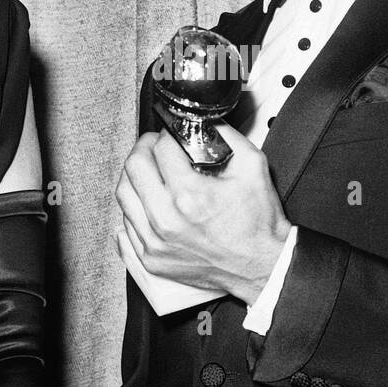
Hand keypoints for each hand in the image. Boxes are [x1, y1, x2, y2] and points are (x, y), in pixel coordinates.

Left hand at [115, 123, 290, 304]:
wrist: (262, 265)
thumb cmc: (258, 222)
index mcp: (189, 195)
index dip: (167, 135)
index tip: (173, 137)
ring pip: (124, 195)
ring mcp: (155, 242)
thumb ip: (225, 134)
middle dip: (145, 149)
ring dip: (136, 177)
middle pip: (133, 167)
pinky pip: (125, 226)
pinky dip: (135, 208)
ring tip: (151, 173)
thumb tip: (200, 120)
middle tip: (156, 147)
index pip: (160, 148)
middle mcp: (166, 220)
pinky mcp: (151, 259)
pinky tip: (149, 202)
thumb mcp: (252, 165)